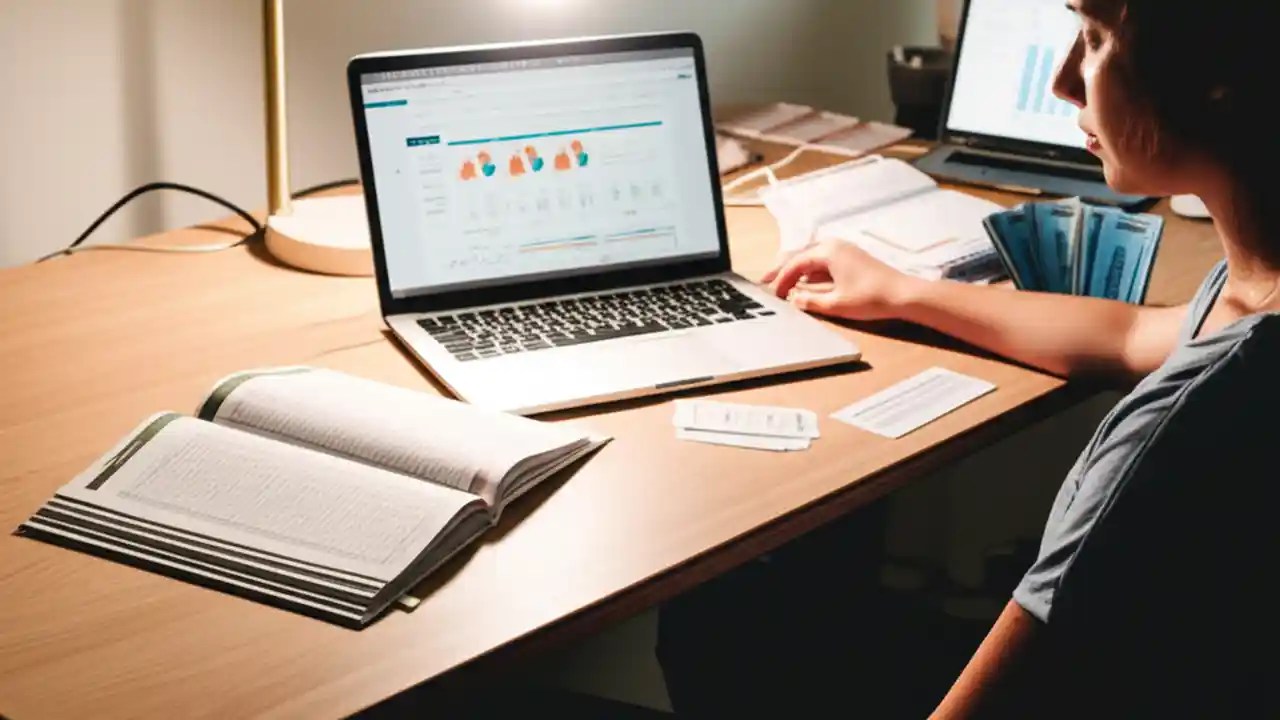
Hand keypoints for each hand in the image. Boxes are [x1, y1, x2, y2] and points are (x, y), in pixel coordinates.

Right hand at [762, 239, 915, 321]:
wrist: (903, 294)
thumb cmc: (870, 298)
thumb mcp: (836, 304)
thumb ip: (811, 301)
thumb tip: (794, 299)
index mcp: (827, 252)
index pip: (795, 264)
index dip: (781, 279)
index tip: (772, 293)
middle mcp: (834, 245)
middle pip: (800, 254)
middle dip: (782, 268)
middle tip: (764, 280)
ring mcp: (844, 250)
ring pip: (811, 255)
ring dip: (795, 267)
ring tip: (781, 279)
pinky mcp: (852, 258)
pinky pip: (823, 259)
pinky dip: (809, 269)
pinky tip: (805, 280)